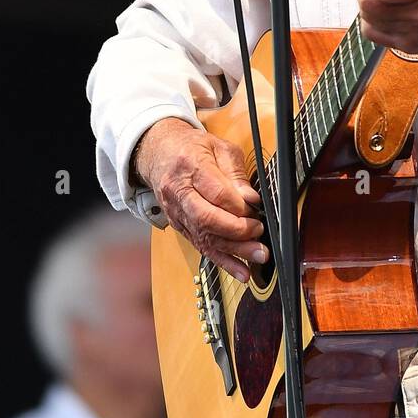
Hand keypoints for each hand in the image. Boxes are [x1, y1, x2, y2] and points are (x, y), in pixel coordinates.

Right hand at [133, 118, 266, 281]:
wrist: (158, 154)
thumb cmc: (191, 148)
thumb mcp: (218, 147)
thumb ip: (235, 173)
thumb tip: (250, 198)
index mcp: (190, 166)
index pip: (216, 192)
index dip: (239, 205)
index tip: (256, 209)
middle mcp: (179, 192)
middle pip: (206, 218)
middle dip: (236, 230)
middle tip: (258, 232)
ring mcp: (177, 212)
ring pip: (204, 237)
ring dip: (234, 251)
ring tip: (257, 255)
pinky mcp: (180, 227)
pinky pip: (201, 247)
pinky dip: (223, 261)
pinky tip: (241, 270)